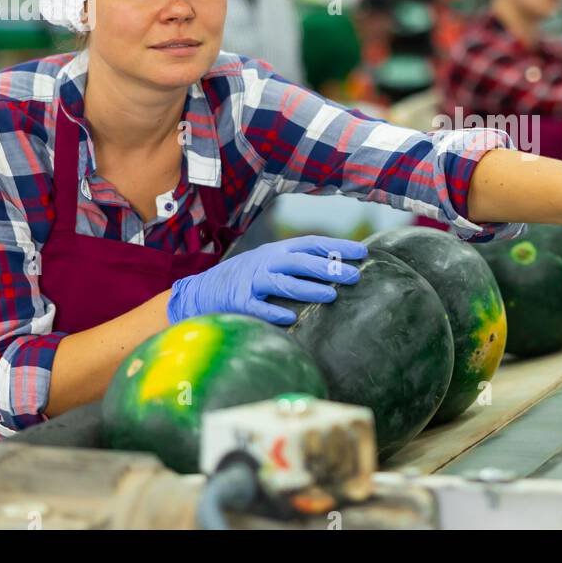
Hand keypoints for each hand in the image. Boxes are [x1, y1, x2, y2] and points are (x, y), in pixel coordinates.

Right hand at [167, 235, 367, 325]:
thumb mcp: (270, 263)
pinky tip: (290, 318)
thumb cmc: (245, 279)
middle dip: (329, 267)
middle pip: (301, 261)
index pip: (311, 244)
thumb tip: (337, 268)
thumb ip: (297, 264)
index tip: (362, 252)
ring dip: (308, 288)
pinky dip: (273, 312)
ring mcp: (251, 281)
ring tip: (331, 295)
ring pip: (283, 282)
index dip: (336, 246)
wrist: (200, 292)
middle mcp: (265, 262)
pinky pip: (257, 307)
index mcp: (277, 251)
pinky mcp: (238, 302)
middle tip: (354, 275)